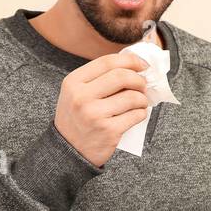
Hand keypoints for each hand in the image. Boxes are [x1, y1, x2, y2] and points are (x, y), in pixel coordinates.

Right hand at [53, 50, 152, 166]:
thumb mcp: (75, 93)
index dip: (131, 60)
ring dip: (143, 99)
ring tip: (141, 102)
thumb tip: (133, 65)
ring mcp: (95, 115)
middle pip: (122, 76)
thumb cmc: (77, 118)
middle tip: (143, 85)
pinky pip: (136, 115)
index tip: (142, 65)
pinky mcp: (109, 131)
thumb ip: (97, 78)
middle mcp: (81, 97)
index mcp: (73, 82)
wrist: (68, 150)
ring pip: (132, 97)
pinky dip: (142, 113)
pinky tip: (137, 114)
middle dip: (139, 80)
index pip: (108, 62)